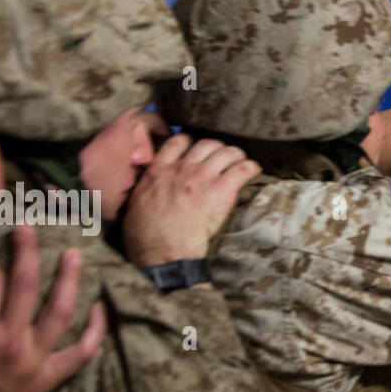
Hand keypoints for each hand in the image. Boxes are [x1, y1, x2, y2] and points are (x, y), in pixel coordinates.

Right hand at [0, 222, 106, 391]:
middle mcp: (13, 341)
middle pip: (26, 284)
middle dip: (27, 249)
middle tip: (28, 226)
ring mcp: (36, 360)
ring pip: (61, 311)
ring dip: (69, 280)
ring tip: (76, 255)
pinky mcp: (51, 379)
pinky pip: (82, 353)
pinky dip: (95, 331)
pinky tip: (100, 309)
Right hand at [122, 134, 260, 268]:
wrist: (163, 249)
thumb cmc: (145, 236)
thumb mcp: (136, 203)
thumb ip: (146, 190)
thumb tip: (148, 193)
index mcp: (158, 171)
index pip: (177, 143)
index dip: (190, 142)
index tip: (195, 147)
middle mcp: (181, 168)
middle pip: (206, 145)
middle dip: (217, 149)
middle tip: (223, 158)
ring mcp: (201, 176)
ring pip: (226, 153)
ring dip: (236, 155)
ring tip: (241, 161)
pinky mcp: (220, 189)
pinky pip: (242, 170)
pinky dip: (250, 167)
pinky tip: (254, 169)